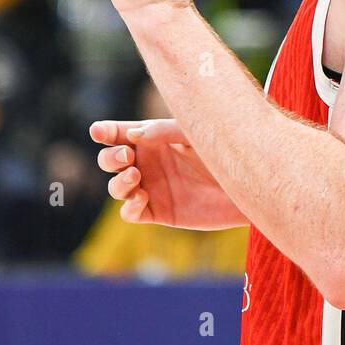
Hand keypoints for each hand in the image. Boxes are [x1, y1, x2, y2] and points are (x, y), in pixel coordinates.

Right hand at [90, 118, 246, 229]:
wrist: (245, 184)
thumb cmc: (221, 152)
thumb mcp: (193, 134)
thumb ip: (162, 132)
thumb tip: (131, 136)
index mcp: (152, 139)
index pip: (120, 133)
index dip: (105, 131)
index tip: (99, 131)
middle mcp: (147, 163)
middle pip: (110, 160)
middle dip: (110, 158)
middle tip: (126, 156)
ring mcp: (151, 188)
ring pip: (115, 188)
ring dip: (118, 182)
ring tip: (135, 178)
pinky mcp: (159, 212)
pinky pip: (130, 213)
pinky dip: (129, 206)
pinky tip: (141, 197)